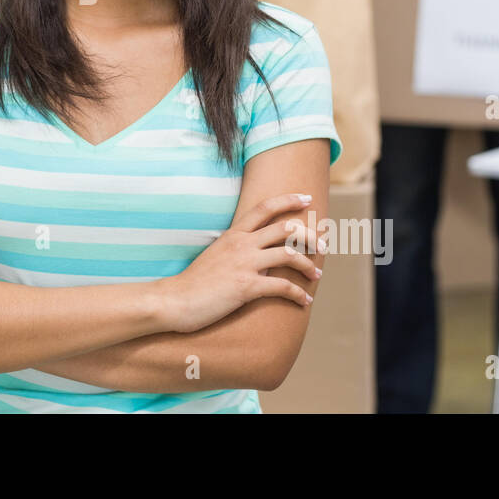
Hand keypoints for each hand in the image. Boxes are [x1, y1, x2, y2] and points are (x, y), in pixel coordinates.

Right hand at [157, 193, 323, 334]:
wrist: (176, 299)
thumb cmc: (195, 280)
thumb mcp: (216, 253)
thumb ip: (237, 248)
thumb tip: (258, 251)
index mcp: (234, 233)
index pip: (265, 208)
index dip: (289, 200)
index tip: (307, 198)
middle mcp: (241, 244)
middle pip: (286, 229)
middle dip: (310, 237)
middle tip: (322, 246)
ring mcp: (244, 264)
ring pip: (289, 255)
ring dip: (308, 266)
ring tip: (316, 275)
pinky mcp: (246, 287)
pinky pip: (282, 287)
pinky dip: (298, 294)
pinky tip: (305, 300)